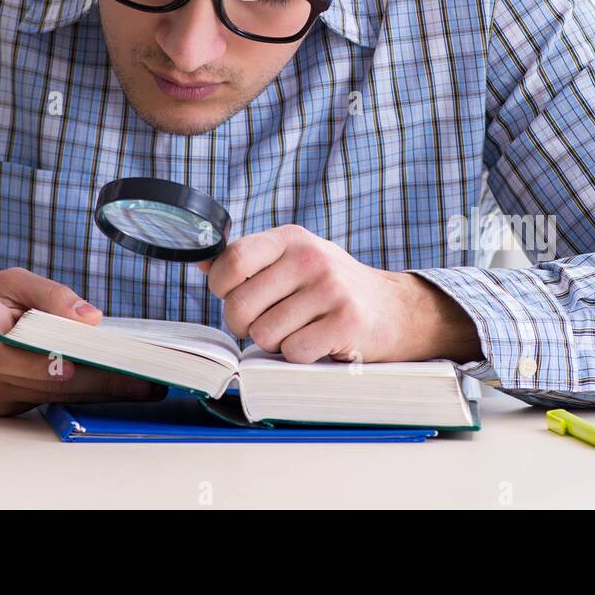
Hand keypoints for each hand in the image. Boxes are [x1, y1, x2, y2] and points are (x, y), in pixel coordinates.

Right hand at [0, 268, 167, 415]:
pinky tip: (111, 385)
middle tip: (144, 380)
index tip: (84, 364)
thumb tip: (90, 317)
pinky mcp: (5, 412)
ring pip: (55, 399)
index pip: (19, 358)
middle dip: (100, 382)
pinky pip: (46, 402)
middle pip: (51, 385)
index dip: (51, 363)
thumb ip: (50, 295)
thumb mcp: (7, 283)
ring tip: (141, 385)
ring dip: (98, 392)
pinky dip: (77, 393)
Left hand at [197, 225, 481, 364]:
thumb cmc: (330, 286)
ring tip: (297, 331)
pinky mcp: (346, 322)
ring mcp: (330, 289)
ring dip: (275, 343)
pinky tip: (317, 342)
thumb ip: (248, 262)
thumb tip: (200, 262)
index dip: (222, 289)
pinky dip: (299, 356)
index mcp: (290, 238)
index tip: (234, 297)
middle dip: (244, 326)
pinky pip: (294, 352)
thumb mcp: (293, 260)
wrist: (395, 309)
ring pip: (265, 335)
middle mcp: (310, 257)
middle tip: (262, 325)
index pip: (231, 261)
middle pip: (241, 306)